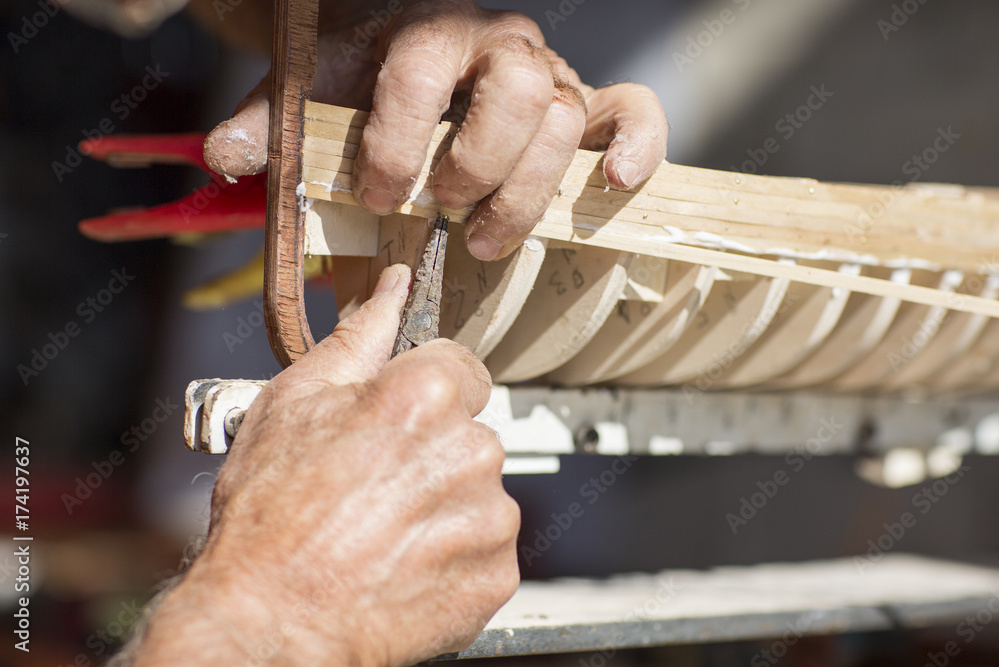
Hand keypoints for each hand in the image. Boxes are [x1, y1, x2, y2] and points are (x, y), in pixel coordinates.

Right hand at [135, 265, 519, 666]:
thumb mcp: (294, 401)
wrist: (272, 618)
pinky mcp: (496, 572)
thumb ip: (359, 335)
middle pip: (469, 431)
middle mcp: (471, 450)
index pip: (461, 367)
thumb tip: (392, 288)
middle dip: (432, 450)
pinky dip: (456, 554)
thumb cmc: (271, 517)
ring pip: (480, 489)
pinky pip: (487, 546)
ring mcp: (490, 516)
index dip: (423, 393)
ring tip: (384, 529)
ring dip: (445, 503)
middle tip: (375, 485)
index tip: (397, 422)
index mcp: (426, 396)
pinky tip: (405, 561)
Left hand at [202, 0, 667, 260]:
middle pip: (517, 92)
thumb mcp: (312, 90)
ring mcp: (548, 73)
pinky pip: (632, 110)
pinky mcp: (582, 104)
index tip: (380, 196)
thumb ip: (273, 122)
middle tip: (441, 213)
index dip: (401, 140)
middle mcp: (498, 44)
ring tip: (484, 239)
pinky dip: (637, 144)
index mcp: (426, 29)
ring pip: (567, 118)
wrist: (402, 43)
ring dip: (529, 189)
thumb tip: (227, 156)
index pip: (423, 72)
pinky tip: (610, 183)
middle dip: (477, 165)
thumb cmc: (361, 76)